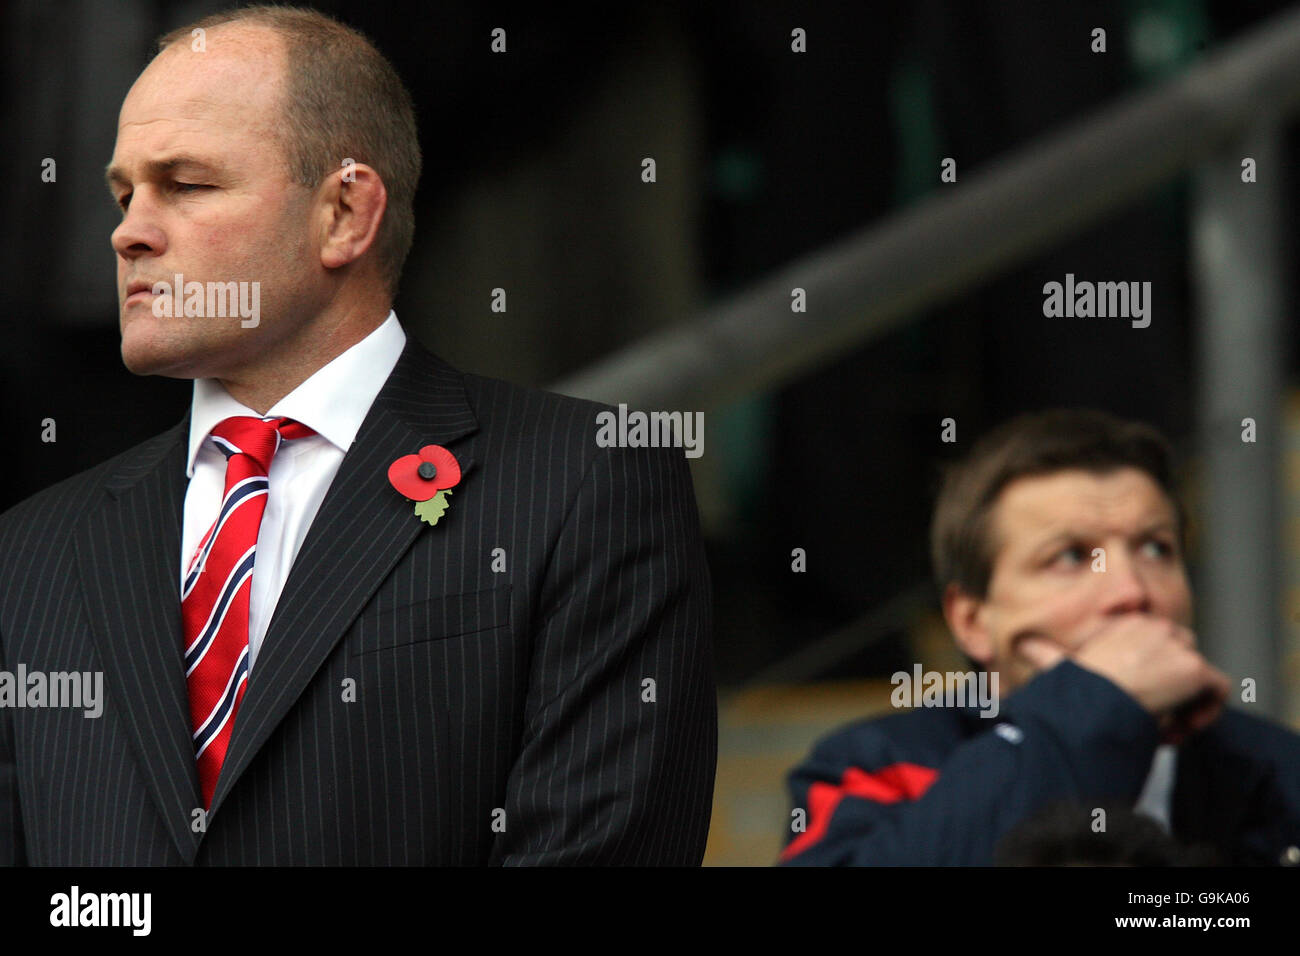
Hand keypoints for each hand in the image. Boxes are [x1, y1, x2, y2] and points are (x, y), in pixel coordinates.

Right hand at [1017, 614, 1228, 738]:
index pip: (1156, 643)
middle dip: (1173, 690)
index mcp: (1126, 625)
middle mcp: (1154, 627)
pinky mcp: (1195, 668)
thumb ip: (1043, 653)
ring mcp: (1178, 647)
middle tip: (1152, 720)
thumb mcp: (1057, 666)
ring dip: (1185, 707)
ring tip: (1162, 730)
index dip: (1151, 676)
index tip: (1133, 704)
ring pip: (1199, 677)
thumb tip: (1019, 643)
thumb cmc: (1074, 688)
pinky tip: (1178, 729)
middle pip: (1182, 655)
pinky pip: (1218, 690)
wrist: (1093, 700)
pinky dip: (1207, 712)